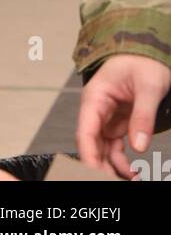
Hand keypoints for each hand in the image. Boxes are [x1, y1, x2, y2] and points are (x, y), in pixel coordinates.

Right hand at [77, 54, 170, 176]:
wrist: (150, 52)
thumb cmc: (144, 60)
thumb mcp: (149, 86)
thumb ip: (143, 116)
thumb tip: (139, 146)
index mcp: (96, 96)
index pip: (85, 131)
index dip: (88, 155)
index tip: (95, 173)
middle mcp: (97, 109)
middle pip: (91, 144)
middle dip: (99, 166)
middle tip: (113, 183)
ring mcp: (107, 117)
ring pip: (102, 149)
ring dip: (111, 168)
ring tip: (128, 180)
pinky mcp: (118, 122)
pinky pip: (114, 147)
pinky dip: (121, 162)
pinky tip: (132, 172)